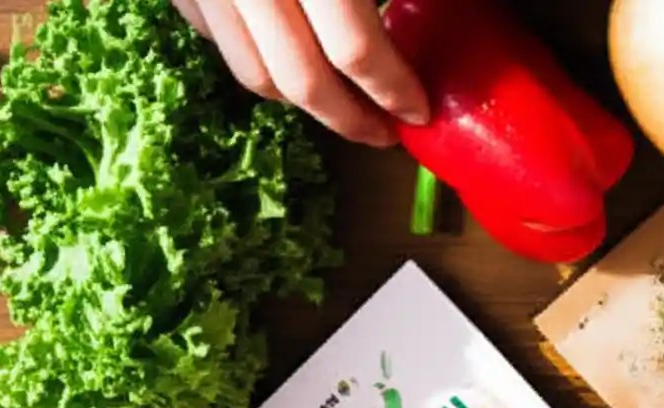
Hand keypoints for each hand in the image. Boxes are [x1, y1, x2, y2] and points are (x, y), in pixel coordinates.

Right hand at [171, 0, 428, 146]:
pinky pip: (218, 41)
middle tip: (383, 132)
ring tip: (342, 103)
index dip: (394, 90)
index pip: (356, 51)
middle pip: (302, 80)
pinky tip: (290, 57)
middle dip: (350, 119)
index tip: (418, 110)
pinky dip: (259, 62)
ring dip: (304, 102)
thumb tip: (445, 19)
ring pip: (255, 75)